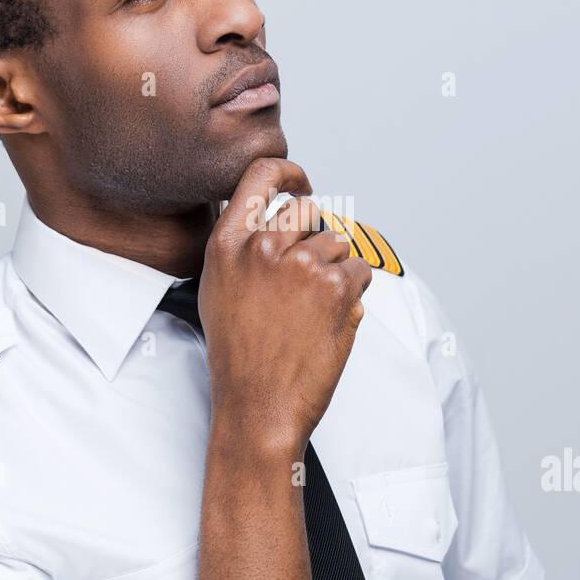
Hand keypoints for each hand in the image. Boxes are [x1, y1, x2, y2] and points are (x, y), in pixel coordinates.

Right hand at [198, 157, 372, 457]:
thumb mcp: (219, 290)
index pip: (261, 176)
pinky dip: (354, 290)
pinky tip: (331, 318)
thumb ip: (243, 249)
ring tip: (313, 310)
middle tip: (308, 278)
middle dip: (315, 237)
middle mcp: (262, 247)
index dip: (289, 172)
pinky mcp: (335, 286)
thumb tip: (276, 220)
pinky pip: (360, 269)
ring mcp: (301, 264)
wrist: (258, 406)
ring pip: (337, 242)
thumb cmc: (239, 357)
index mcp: (228, 244)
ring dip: (336, 270)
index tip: (301, 182)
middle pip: (307, 211)